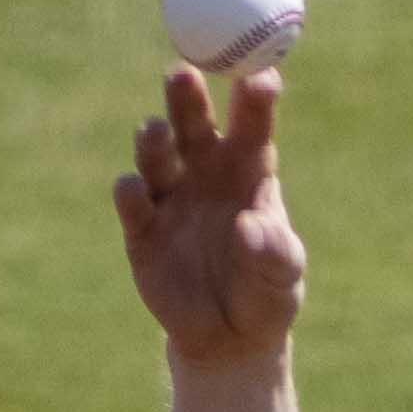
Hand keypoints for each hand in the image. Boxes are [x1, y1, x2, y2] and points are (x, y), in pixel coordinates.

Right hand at [112, 63, 303, 368]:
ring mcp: (170, 194)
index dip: (254, 94)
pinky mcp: (140, 227)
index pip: (252, 121)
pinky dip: (131, 191)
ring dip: (154, 138)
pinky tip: (137, 189)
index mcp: (249, 167)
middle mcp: (205, 169)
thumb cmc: (267, 294)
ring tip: (158, 132)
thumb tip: (248, 227)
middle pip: (193, 119)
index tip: (260, 77)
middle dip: (186, 95)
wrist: (229, 339)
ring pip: (155, 150)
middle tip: (183, 73)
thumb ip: (273, 251)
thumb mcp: (282, 277)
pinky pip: (132, 200)